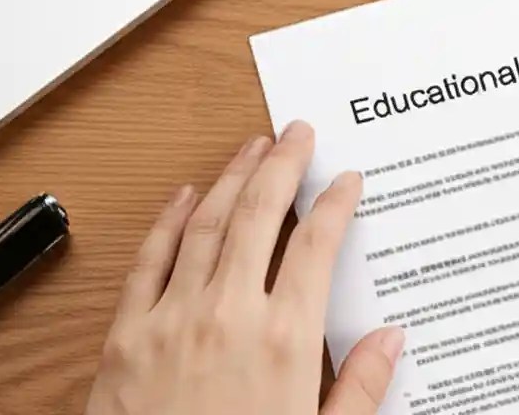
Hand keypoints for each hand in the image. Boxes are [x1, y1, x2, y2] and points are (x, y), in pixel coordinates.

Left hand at [85, 123, 403, 414]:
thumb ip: (361, 387)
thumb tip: (392, 338)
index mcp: (284, 340)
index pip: (317, 245)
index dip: (334, 203)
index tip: (345, 180)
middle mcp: (228, 315)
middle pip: (259, 215)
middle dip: (282, 164)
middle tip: (297, 132)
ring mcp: (172, 320)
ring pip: (205, 224)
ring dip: (230, 177)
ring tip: (251, 148)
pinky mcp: (126, 338)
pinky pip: (149, 261)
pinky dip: (167, 221)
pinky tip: (183, 195)